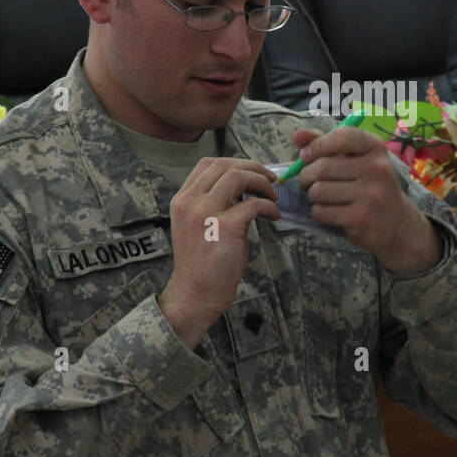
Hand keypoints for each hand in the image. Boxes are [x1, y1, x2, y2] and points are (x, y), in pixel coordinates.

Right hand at [158, 157, 279, 346]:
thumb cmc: (202, 262)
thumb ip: (214, 203)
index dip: (235, 162)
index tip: (252, 172)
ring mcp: (205, 213)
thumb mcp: (199, 225)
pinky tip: (273, 216)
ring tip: (272, 196)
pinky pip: (254, 204)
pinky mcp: (225, 227)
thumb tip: (245, 188)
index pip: (207, 164)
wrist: (196, 293)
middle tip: (270, 180)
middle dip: (252, 167)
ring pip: (237, 176)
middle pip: (224, 165)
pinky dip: (269, 206)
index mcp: (182, 200)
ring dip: (261, 183)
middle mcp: (190, 202)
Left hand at [292, 127, 441, 275]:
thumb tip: (297, 135)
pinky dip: (318, 212)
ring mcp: (371, 195)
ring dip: (312, 195)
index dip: (318, 144)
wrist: (398, 225)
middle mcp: (378, 169)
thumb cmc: (371, 186)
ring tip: (321, 197)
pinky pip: (322, 211)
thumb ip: (327, 145)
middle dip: (307, 175)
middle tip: (308, 181)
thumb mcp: (357, 160)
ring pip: (319, 190)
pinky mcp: (361, 218)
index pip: (343, 136)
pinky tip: (329, 211)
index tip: (306, 155)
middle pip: (323, 166)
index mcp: (377, 149)